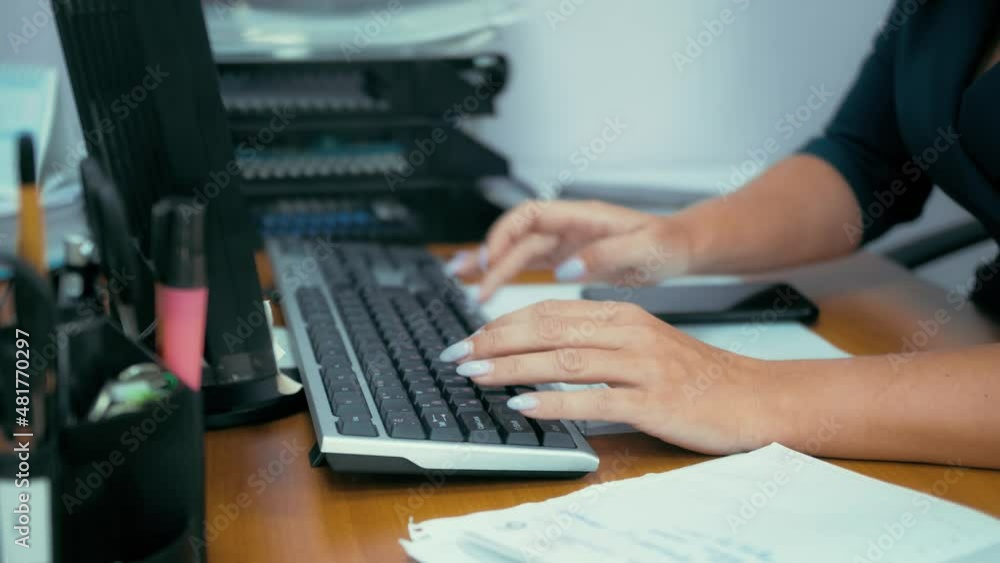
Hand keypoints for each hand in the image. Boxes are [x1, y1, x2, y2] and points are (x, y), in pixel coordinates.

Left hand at [439, 299, 773, 454]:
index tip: (469, 337)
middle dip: (495, 341)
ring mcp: (642, 365)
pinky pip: (595, 399)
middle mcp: (629, 332)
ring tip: (475, 375)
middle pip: (548, 329)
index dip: (502, 323)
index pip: (549, 310)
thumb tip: (539, 349)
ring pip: (564, 359)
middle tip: (457, 355)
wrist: (754, 397)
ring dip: (512, 367)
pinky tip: (523, 406)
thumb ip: (594, 341)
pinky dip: (554, 402)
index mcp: (622, 314)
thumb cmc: (694, 376)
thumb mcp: (642, 344)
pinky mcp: (653, 401)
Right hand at [447, 200, 692, 301]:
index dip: (504, 234)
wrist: (680, 249)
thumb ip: (606, 256)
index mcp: (583, 217)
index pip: (530, 216)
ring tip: (471, 290)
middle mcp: (568, 227)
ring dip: (494, 269)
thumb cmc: (667, 243)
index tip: (490, 258)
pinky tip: (488, 287)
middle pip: (518, 239)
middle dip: (494, 261)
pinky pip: (529, 265)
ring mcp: (565, 243)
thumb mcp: (644, 249)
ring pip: (519, 252)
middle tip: (478, 291)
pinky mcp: (567, 260)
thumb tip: (566, 269)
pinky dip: (507, 275)